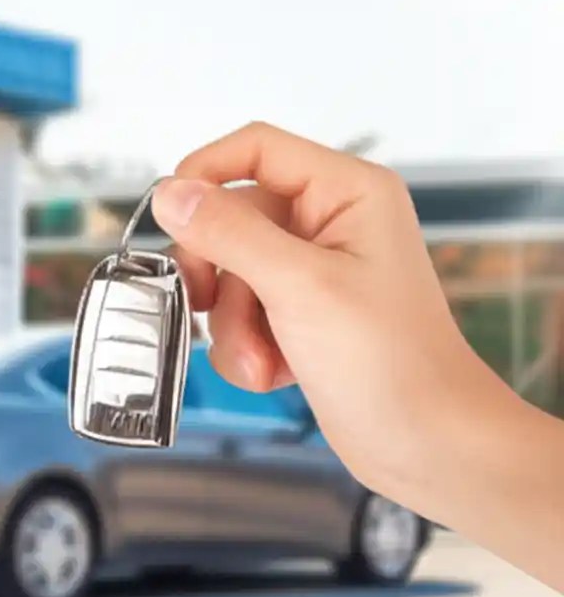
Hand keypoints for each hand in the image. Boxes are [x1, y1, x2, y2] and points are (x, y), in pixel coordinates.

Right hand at [152, 123, 563, 589]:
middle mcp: (331, 222)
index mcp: (348, 192)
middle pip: (231, 219)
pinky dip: (246, 347)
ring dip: (233, 325)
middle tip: (207, 307)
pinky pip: (241, 313)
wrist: (428, 445)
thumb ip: (229, 234)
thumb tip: (169, 193)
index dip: (203, 174)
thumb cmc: (392, 364)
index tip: (168, 215)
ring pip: (230, 274)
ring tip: (265, 361)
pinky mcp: (301, 314)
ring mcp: (314, 270)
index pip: (256, 150)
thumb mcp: (299, 288)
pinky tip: (277, 373)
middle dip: (220, 277)